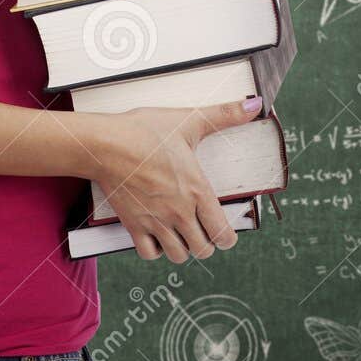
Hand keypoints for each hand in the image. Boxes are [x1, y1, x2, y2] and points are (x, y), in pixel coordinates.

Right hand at [90, 98, 262, 262]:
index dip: (228, 237)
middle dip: (207, 243)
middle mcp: (179, 212)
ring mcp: (155, 221)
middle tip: (203, 230)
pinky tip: (158, 235)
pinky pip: (149, 253)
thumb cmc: (145, 131)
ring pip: (179, 256)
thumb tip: (254, 104)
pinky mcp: (133, 224)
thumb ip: (225, 115)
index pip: (222, 233)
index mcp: (197, 190)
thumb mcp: (189, 120)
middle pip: (203, 249)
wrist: (106, 143)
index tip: (224, 230)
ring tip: (182, 234)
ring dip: (183, 248)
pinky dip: (156, 250)